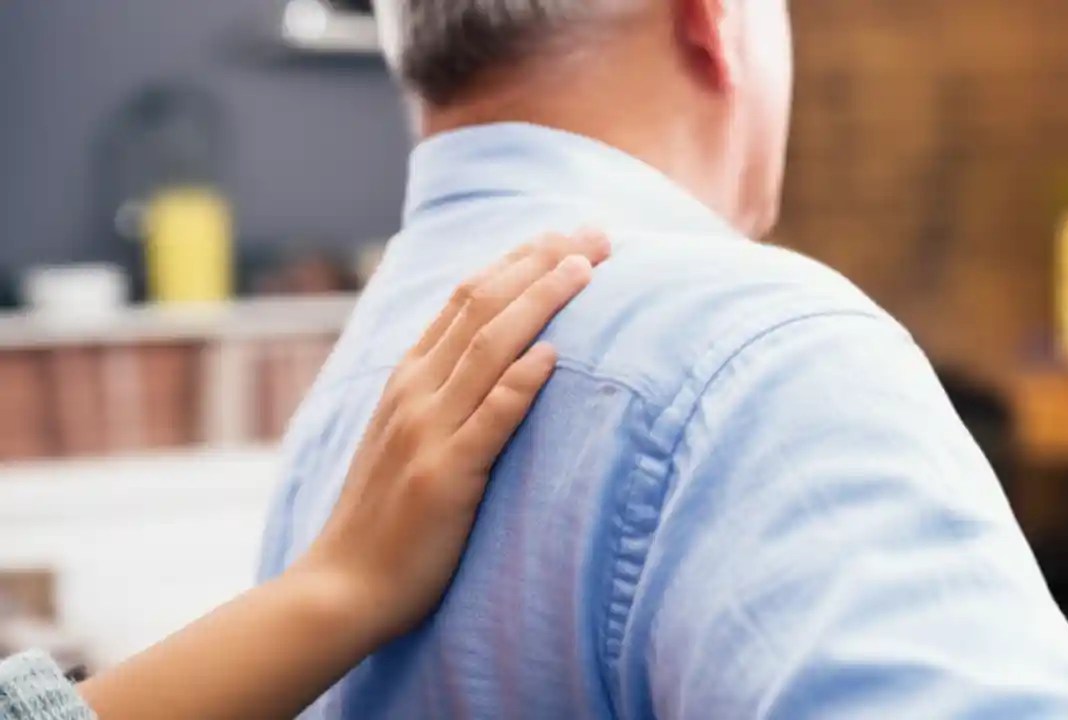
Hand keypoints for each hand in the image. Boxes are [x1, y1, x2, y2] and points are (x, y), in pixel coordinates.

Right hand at [292, 230, 610, 642]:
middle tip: (595, 234)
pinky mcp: (446, 477)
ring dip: (540, 302)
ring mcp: (428, 431)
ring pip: (490, 348)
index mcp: (408, 379)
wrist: (342, 586)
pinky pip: (489, 419)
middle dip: (541, 262)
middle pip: (482, 306)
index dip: (517, 260)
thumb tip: (495, 357)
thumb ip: (440, 392)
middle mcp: (416, 392)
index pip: (465, 298)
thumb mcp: (406, 437)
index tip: (564, 236)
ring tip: (588, 270)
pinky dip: (521, 382)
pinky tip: (554, 356)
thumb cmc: (385, 516)